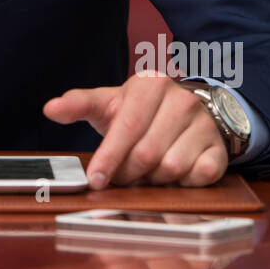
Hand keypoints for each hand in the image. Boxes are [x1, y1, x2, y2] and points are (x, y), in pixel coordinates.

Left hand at [42, 70, 228, 187]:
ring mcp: (204, 124)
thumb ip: (79, 104)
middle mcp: (181, 101)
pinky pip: (198, 177)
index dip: (109, 157)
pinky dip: (181, 184)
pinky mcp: (219, 148)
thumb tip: (50, 108)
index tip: (95, 179)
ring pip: (170, 168)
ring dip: (153, 179)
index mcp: (151, 84)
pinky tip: (172, 175)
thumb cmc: (141, 112)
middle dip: (127, 173)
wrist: (188, 113)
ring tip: (146, 172)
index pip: (127, 126)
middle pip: (146, 153)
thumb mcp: (109, 103)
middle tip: (119, 178)